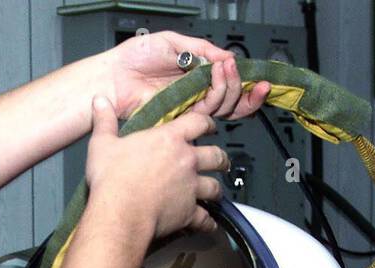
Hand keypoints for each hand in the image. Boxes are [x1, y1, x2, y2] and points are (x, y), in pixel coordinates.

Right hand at [85, 96, 228, 238]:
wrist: (120, 212)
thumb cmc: (111, 178)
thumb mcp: (102, 144)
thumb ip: (104, 121)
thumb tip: (99, 100)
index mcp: (169, 139)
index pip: (198, 123)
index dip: (206, 123)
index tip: (209, 127)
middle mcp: (186, 161)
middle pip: (215, 155)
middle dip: (220, 158)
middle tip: (221, 161)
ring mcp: (190, 187)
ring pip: (214, 186)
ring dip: (217, 189)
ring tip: (217, 192)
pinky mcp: (188, 212)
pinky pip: (205, 218)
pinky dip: (209, 222)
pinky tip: (210, 225)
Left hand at [106, 32, 270, 120]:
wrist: (114, 75)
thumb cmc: (135, 57)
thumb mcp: (175, 42)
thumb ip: (204, 50)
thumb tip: (228, 57)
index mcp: (195, 75)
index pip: (227, 84)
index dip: (246, 84)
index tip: (260, 78)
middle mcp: (194, 94)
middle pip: (231, 100)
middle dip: (242, 86)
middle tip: (237, 69)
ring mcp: (188, 107)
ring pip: (223, 106)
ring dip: (229, 87)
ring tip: (224, 69)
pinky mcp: (179, 117)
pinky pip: (206, 112)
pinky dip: (216, 95)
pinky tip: (215, 78)